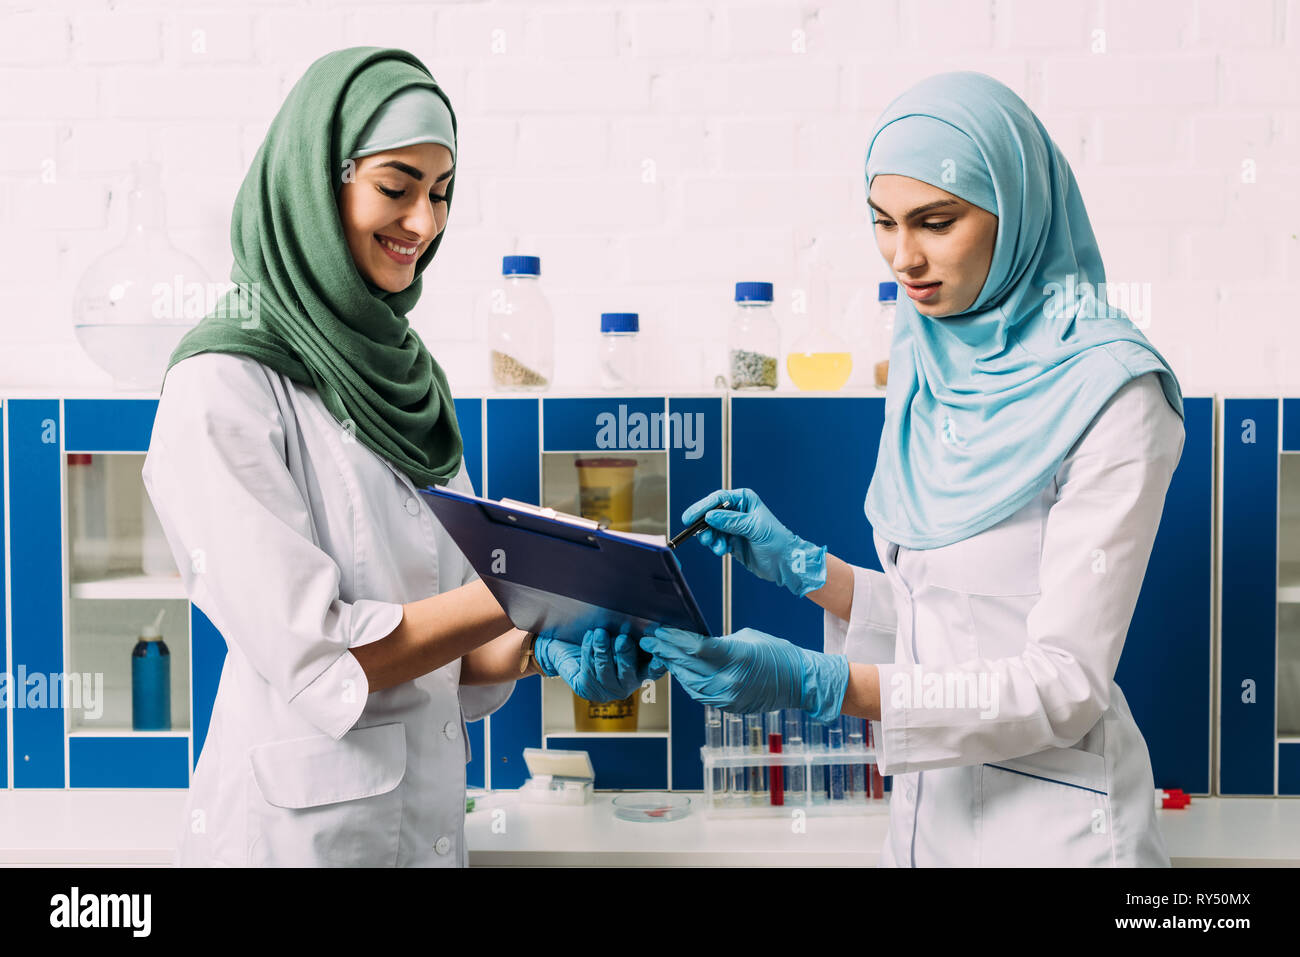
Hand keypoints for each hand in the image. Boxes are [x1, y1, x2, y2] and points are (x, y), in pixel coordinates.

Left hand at [535, 627, 666, 701]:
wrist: (566, 644)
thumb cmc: (600, 636)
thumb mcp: (619, 632)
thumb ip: (633, 631)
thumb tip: (648, 617)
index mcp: (641, 670)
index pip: (654, 669)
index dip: (657, 661)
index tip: (655, 646)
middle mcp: (626, 683)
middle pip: (628, 670)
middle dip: (625, 653)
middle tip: (622, 638)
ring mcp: (607, 689)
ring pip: (606, 670)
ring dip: (603, 650)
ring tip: (599, 633)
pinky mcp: (587, 689)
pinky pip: (588, 670)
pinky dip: (588, 652)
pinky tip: (589, 638)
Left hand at [638, 626, 847, 723]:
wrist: (799, 682)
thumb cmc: (776, 653)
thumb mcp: (746, 638)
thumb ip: (718, 642)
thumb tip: (693, 643)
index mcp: (737, 657)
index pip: (696, 648)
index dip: (674, 639)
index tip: (659, 632)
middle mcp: (730, 680)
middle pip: (688, 666)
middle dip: (666, 652)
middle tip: (650, 641)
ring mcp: (728, 697)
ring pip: (690, 683)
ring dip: (674, 668)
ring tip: (660, 654)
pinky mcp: (728, 706)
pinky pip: (700, 694)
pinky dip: (687, 682)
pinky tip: (679, 671)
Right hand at [682, 487, 826, 596]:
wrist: (784, 562)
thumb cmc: (777, 540)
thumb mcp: (754, 528)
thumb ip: (732, 521)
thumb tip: (710, 516)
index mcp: (744, 500)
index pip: (718, 499)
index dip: (702, 507)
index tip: (690, 517)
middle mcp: (736, 511)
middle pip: (710, 513)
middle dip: (704, 526)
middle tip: (703, 537)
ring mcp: (732, 526)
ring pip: (710, 529)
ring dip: (711, 539)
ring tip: (718, 547)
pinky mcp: (731, 540)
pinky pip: (716, 541)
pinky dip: (716, 546)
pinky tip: (723, 550)